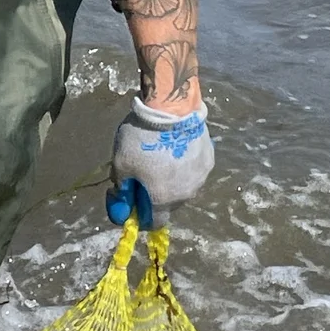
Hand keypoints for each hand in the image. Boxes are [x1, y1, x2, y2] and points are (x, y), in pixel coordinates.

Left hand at [106, 97, 213, 227]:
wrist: (171, 108)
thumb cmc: (142, 138)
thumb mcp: (121, 163)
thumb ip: (122, 188)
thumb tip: (122, 200)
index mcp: (163, 199)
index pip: (154, 222)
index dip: (139, 214)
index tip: (131, 199)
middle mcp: (186, 194)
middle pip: (168, 203)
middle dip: (154, 194)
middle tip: (142, 173)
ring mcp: (201, 176)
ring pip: (182, 186)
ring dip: (170, 179)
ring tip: (159, 156)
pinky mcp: (209, 159)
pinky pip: (192, 169)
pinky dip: (182, 165)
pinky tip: (173, 147)